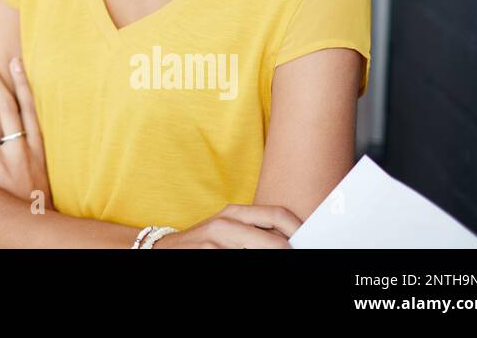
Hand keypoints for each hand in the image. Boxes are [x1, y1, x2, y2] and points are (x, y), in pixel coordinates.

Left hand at [0, 55, 51, 207]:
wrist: (36, 231)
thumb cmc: (39, 199)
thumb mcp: (43, 170)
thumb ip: (32, 146)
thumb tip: (23, 121)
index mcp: (37, 149)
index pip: (29, 109)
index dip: (22, 84)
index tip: (14, 61)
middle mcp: (20, 154)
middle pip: (6, 111)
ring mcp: (1, 168)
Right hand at [152, 204, 301, 248]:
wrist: (165, 249)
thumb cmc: (204, 241)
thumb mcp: (227, 228)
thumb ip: (254, 230)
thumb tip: (291, 238)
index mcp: (234, 212)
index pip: (278, 215)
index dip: (299, 230)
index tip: (311, 241)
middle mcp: (226, 225)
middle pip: (276, 242)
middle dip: (290, 251)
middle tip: (298, 255)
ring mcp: (216, 244)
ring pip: (262, 253)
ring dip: (276, 258)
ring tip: (278, 256)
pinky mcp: (208, 256)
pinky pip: (241, 262)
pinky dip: (252, 264)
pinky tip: (252, 262)